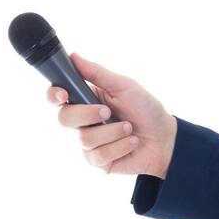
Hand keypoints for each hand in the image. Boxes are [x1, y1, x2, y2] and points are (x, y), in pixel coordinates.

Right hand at [46, 53, 177, 178]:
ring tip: (129, 128)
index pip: (57, 97)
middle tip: (108, 111)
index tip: (63, 94)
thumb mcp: (124, 86)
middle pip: (64, 119)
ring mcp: (89, 143)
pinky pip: (99, 155)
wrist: (165, 138)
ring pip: (85, 138)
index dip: (54, 95)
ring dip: (113, 132)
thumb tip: (74, 57)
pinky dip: (120, 146)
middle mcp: (83, 122)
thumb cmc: (145, 109)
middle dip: (87, 114)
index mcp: (85, 100)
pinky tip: (131, 143)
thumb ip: (97, 73)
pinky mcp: (98, 161)